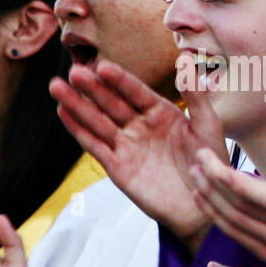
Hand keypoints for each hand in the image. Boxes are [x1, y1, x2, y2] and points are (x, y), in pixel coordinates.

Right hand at [50, 57, 226, 250]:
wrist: (203, 208)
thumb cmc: (209, 165)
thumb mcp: (207, 126)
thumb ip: (196, 95)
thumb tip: (186, 59)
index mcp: (160, 112)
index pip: (135, 91)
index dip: (119, 79)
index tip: (102, 66)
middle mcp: (139, 125)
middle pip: (110, 102)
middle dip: (92, 88)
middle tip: (74, 71)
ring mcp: (126, 146)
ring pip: (97, 121)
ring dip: (77, 104)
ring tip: (57, 86)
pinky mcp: (117, 168)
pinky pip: (95, 146)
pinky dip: (78, 130)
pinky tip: (64, 113)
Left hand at [186, 105, 265, 266]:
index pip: (255, 194)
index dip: (226, 177)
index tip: (208, 157)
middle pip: (238, 207)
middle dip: (211, 183)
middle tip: (196, 160)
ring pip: (233, 224)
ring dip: (210, 201)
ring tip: (195, 177)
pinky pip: (238, 237)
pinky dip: (219, 219)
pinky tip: (207, 202)